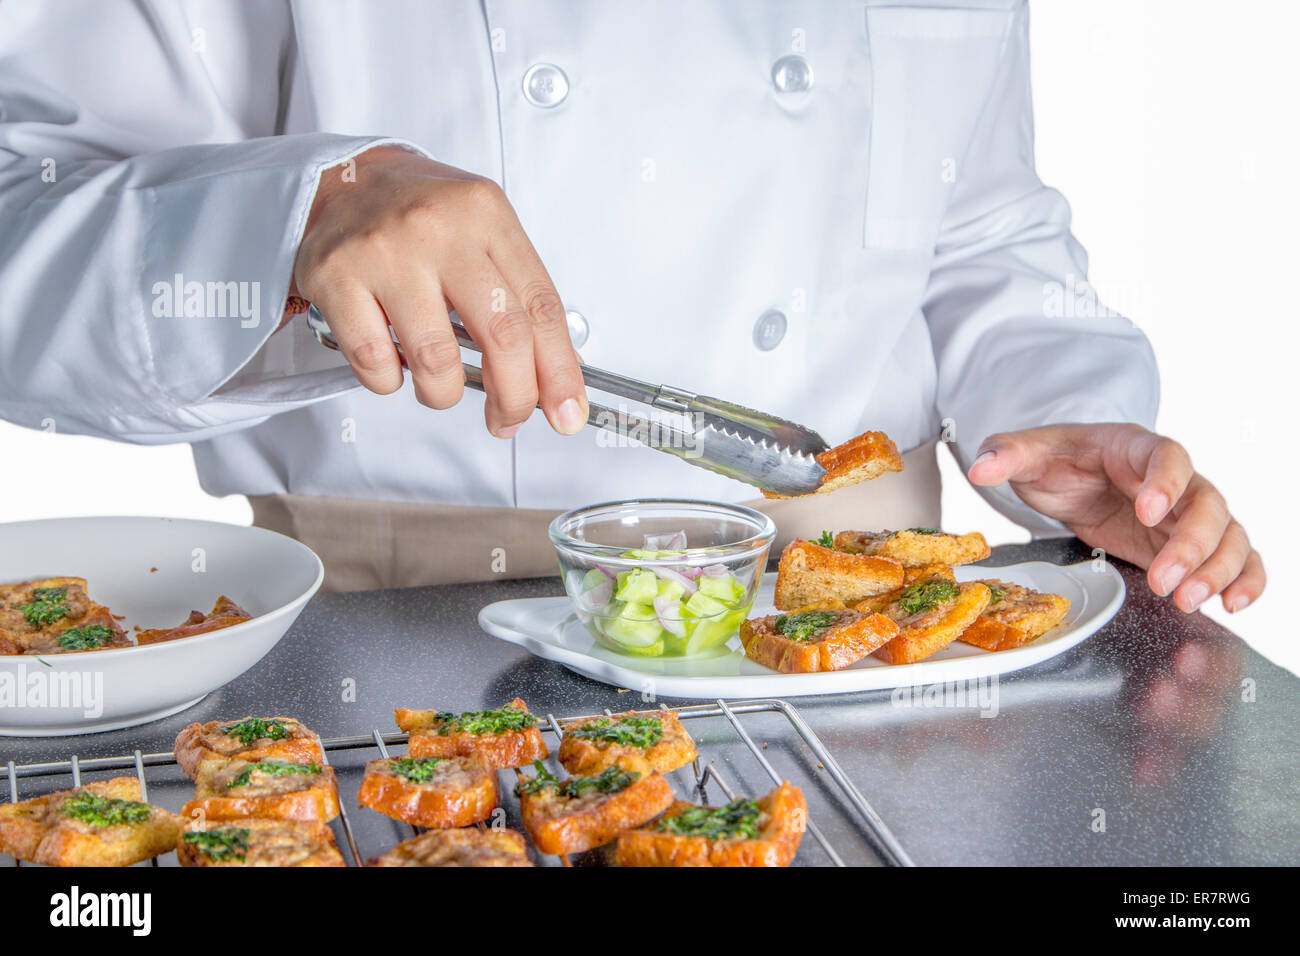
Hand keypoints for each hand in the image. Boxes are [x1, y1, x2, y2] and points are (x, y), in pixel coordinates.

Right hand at [289, 146, 587, 437]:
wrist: (342, 181)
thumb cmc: (421, 218)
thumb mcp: (481, 233)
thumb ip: (517, 295)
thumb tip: (552, 377)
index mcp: (486, 215)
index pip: (541, 307)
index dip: (559, 371)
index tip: (567, 412)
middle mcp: (439, 228)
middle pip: (502, 336)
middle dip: (514, 397)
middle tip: (508, 419)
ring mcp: (385, 252)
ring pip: (437, 360)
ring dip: (444, 394)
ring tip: (439, 388)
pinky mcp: (335, 277)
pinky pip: (375, 363)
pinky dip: (389, 382)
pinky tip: (393, 365)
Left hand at [967, 423, 1264, 612]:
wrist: (1073, 476)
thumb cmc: (1060, 460)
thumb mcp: (1031, 453)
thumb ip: (1008, 454)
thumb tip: (982, 465)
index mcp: (1136, 448)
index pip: (1168, 456)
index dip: (1166, 483)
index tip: (1148, 509)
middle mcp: (1174, 480)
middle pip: (1207, 504)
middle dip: (1192, 545)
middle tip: (1164, 579)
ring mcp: (1186, 515)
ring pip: (1228, 535)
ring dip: (1217, 569)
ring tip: (1187, 600)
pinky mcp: (1189, 545)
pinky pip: (1236, 557)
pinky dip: (1244, 579)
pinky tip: (1234, 604)